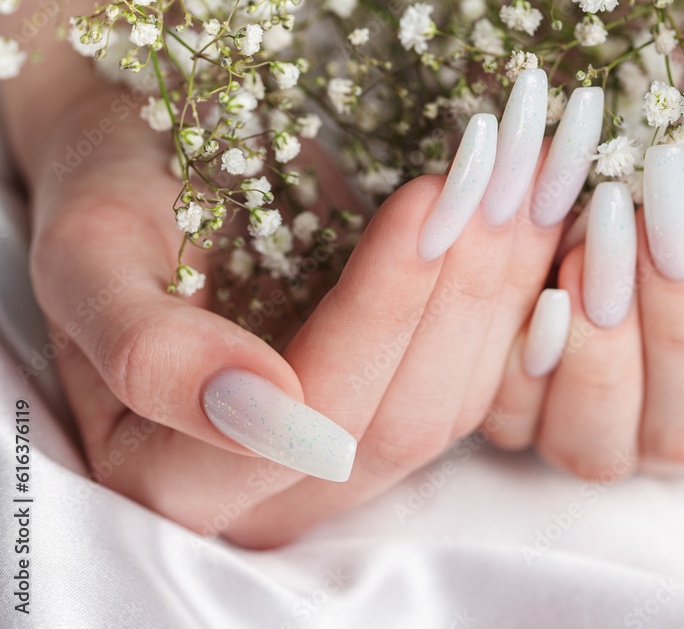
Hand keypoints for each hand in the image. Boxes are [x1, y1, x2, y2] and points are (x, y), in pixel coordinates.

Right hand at [20, 66, 588, 545]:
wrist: (151, 173)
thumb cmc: (111, 199)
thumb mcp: (90, 254)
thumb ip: (147, 350)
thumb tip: (256, 404)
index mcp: (166, 472)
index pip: (306, 418)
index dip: (379, 312)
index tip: (426, 200)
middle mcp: (259, 492)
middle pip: (392, 425)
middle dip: (456, 294)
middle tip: (496, 178)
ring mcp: (333, 467)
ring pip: (445, 410)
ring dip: (495, 291)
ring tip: (519, 182)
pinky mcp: (386, 423)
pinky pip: (469, 388)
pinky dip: (504, 303)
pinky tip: (521, 222)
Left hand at [487, 128, 683, 478]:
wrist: (630, 193)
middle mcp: (683, 437)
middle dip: (682, 308)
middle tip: (668, 201)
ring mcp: (599, 439)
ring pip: (601, 441)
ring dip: (602, 342)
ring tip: (599, 237)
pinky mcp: (523, 420)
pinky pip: (517, 419)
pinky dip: (528, 361)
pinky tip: (539, 292)